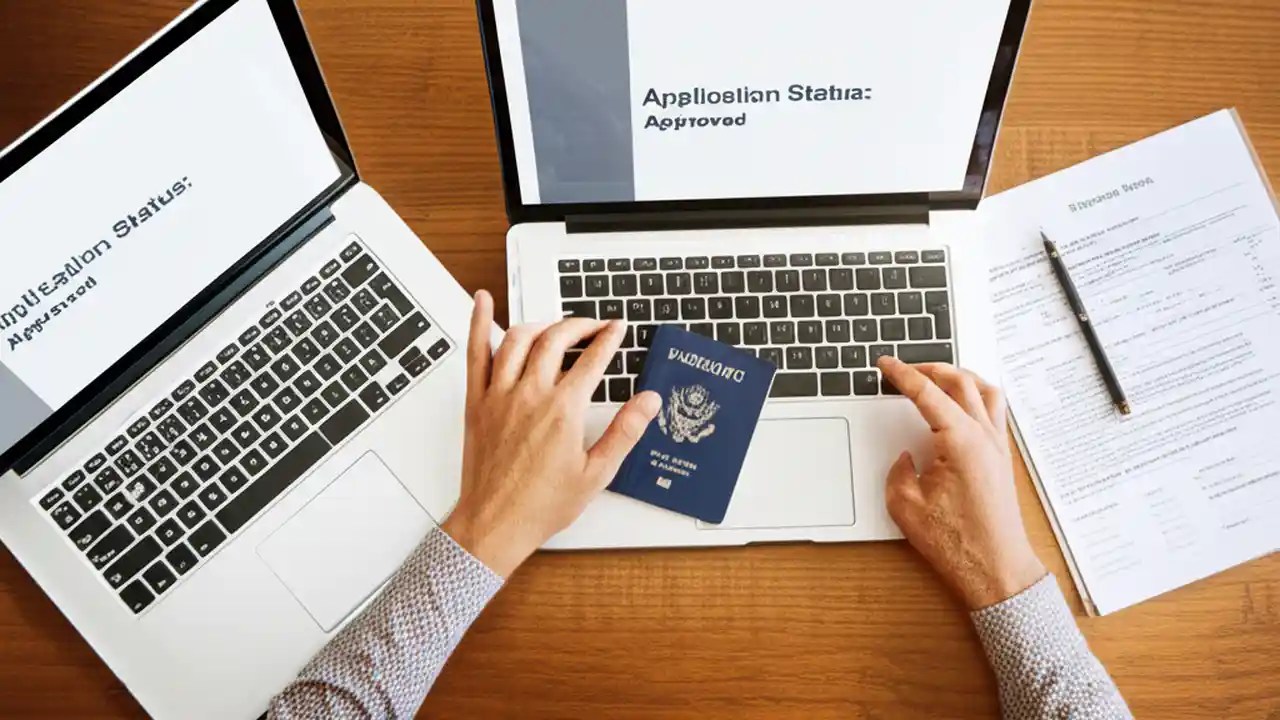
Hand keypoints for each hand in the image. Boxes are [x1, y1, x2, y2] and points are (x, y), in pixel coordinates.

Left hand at [442, 292, 661, 576]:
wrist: (495, 523)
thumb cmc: (541, 505)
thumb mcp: (597, 473)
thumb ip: (625, 432)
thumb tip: (649, 402)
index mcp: (563, 410)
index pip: (593, 359)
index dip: (609, 338)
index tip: (618, 329)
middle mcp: (530, 394)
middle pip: (557, 340)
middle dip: (580, 325)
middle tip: (594, 326)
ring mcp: (499, 395)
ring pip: (519, 339)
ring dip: (542, 324)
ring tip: (557, 327)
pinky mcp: (477, 402)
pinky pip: (475, 353)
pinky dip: (478, 322)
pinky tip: (483, 301)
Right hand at [878, 357, 1045, 609]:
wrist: (997, 571)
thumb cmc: (958, 545)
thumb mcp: (906, 507)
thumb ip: (898, 472)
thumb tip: (906, 458)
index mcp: (962, 442)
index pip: (928, 394)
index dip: (903, 375)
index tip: (886, 364)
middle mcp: (985, 438)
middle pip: (960, 382)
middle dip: (930, 368)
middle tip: (905, 368)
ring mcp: (998, 447)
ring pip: (984, 390)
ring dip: (959, 376)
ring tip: (935, 376)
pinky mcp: (1002, 459)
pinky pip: (993, 411)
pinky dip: (974, 396)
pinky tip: (959, 406)